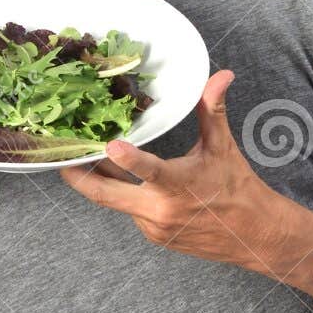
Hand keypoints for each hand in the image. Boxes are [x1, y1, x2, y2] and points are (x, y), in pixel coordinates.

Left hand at [59, 71, 280, 268]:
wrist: (254, 236)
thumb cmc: (238, 188)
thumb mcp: (223, 147)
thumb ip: (212, 110)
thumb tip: (221, 75)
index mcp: (181, 185)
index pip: (152, 172)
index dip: (130, 159)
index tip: (110, 145)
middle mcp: (162, 210)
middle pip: (106, 195)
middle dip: (78, 177)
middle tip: (58, 159)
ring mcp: (154, 227)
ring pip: (117, 201)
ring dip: (104, 180)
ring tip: (86, 159)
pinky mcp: (154, 236)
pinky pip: (132, 211)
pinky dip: (127, 194)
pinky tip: (126, 179)